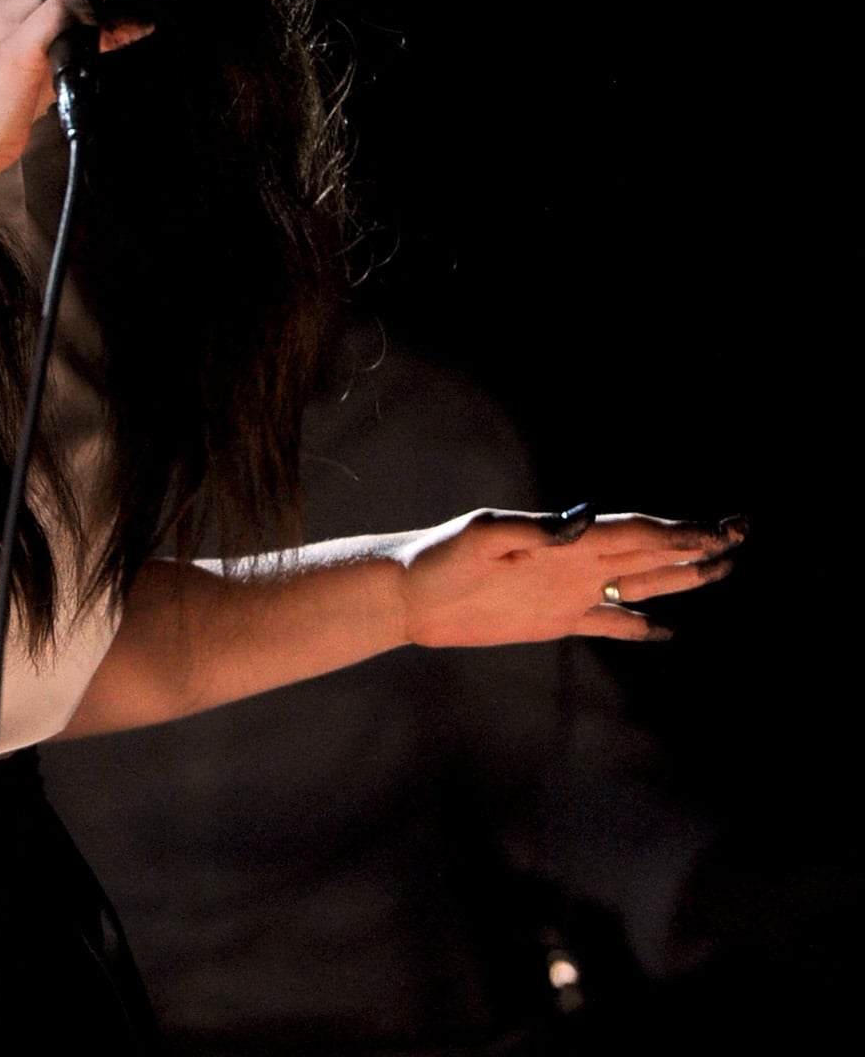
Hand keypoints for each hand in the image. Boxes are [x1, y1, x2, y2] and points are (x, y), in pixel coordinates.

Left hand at [389, 507, 745, 645]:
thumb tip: (582, 520)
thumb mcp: (483, 537)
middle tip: (740, 534)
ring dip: (678, 577)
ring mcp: (568, 591)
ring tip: (721, 568)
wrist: (410, 593)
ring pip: (638, 584)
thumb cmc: (440, 557)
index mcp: (566, 541)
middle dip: (694, 544)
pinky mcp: (553, 620)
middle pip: (648, 553)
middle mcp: (576, 562)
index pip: (635, 535)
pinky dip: (637, 627)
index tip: (721, 530)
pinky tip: (665, 631)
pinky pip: (607, 624)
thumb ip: (534, 530)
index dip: (679, 533)